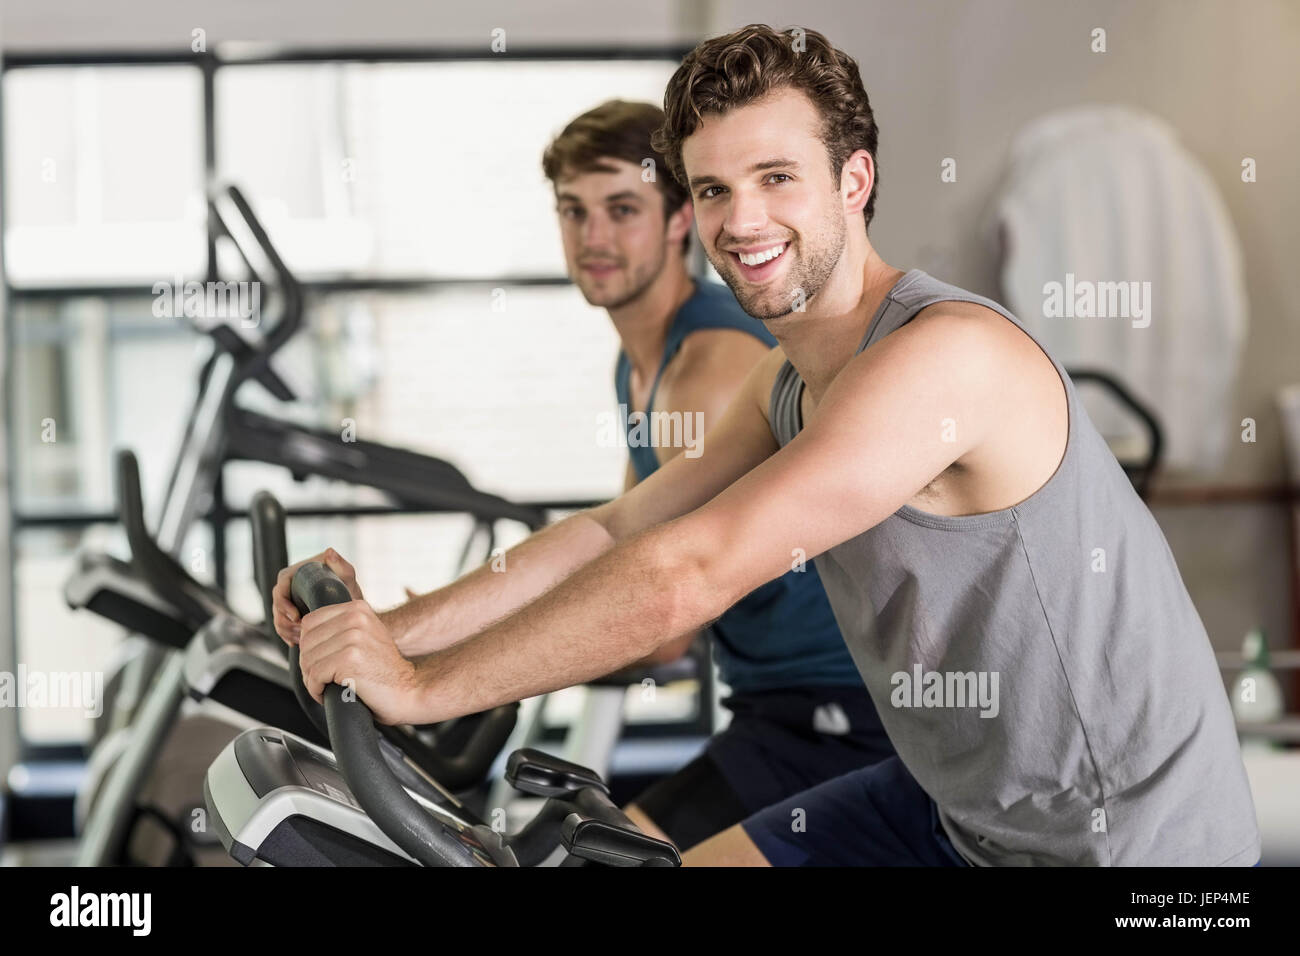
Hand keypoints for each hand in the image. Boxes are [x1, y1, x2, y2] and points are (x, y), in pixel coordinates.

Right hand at [271, 548, 363, 645]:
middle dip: (285, 622)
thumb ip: (340, 564)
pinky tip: (298, 642)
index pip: (280, 588)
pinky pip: (282, 628)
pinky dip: (288, 636)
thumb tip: (329, 553)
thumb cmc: (348, 587)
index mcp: (295, 574)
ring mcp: (288, 603)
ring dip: (287, 631)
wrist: (352, 606)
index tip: (296, 617)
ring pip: (278, 619)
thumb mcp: (346, 575)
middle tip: (301, 632)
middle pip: (276, 606)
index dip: (283, 604)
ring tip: (303, 638)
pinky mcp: (290, 616)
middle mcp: (288, 588)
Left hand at [298, 598, 420, 724]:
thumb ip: (340, 628)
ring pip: (308, 660)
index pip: (310, 622)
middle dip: (308, 665)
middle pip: (306, 641)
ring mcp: (353, 637)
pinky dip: (315, 689)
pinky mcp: (349, 659)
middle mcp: (355, 618)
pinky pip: (314, 675)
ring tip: (324, 687)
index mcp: (357, 609)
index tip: (319, 662)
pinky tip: (326, 694)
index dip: (308, 646)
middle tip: (320, 680)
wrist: (408, 690)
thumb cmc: (383, 670)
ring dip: (311, 680)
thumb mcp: (365, 637)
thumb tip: (300, 633)